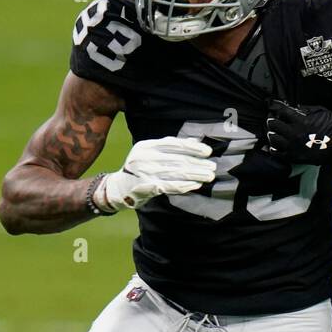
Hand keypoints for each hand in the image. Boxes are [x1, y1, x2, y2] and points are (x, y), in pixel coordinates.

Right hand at [92, 138, 215, 212]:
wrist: (118, 189)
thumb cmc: (139, 169)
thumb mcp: (151, 154)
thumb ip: (170, 147)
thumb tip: (194, 142)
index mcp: (147, 145)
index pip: (173, 144)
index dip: (192, 147)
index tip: (207, 152)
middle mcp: (145, 157)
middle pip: (177, 159)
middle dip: (198, 163)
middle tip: (213, 167)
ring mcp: (145, 172)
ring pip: (176, 172)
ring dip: (195, 175)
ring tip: (209, 176)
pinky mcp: (146, 187)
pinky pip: (169, 186)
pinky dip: (184, 186)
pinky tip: (196, 185)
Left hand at [265, 99, 331, 165]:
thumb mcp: (322, 112)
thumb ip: (306, 109)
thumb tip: (293, 108)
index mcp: (301, 121)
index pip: (281, 111)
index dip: (276, 107)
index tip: (273, 105)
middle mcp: (294, 134)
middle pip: (273, 124)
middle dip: (272, 120)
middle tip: (273, 119)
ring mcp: (293, 147)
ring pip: (272, 138)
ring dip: (272, 133)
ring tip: (274, 131)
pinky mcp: (294, 157)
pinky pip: (276, 153)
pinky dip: (273, 147)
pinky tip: (274, 144)